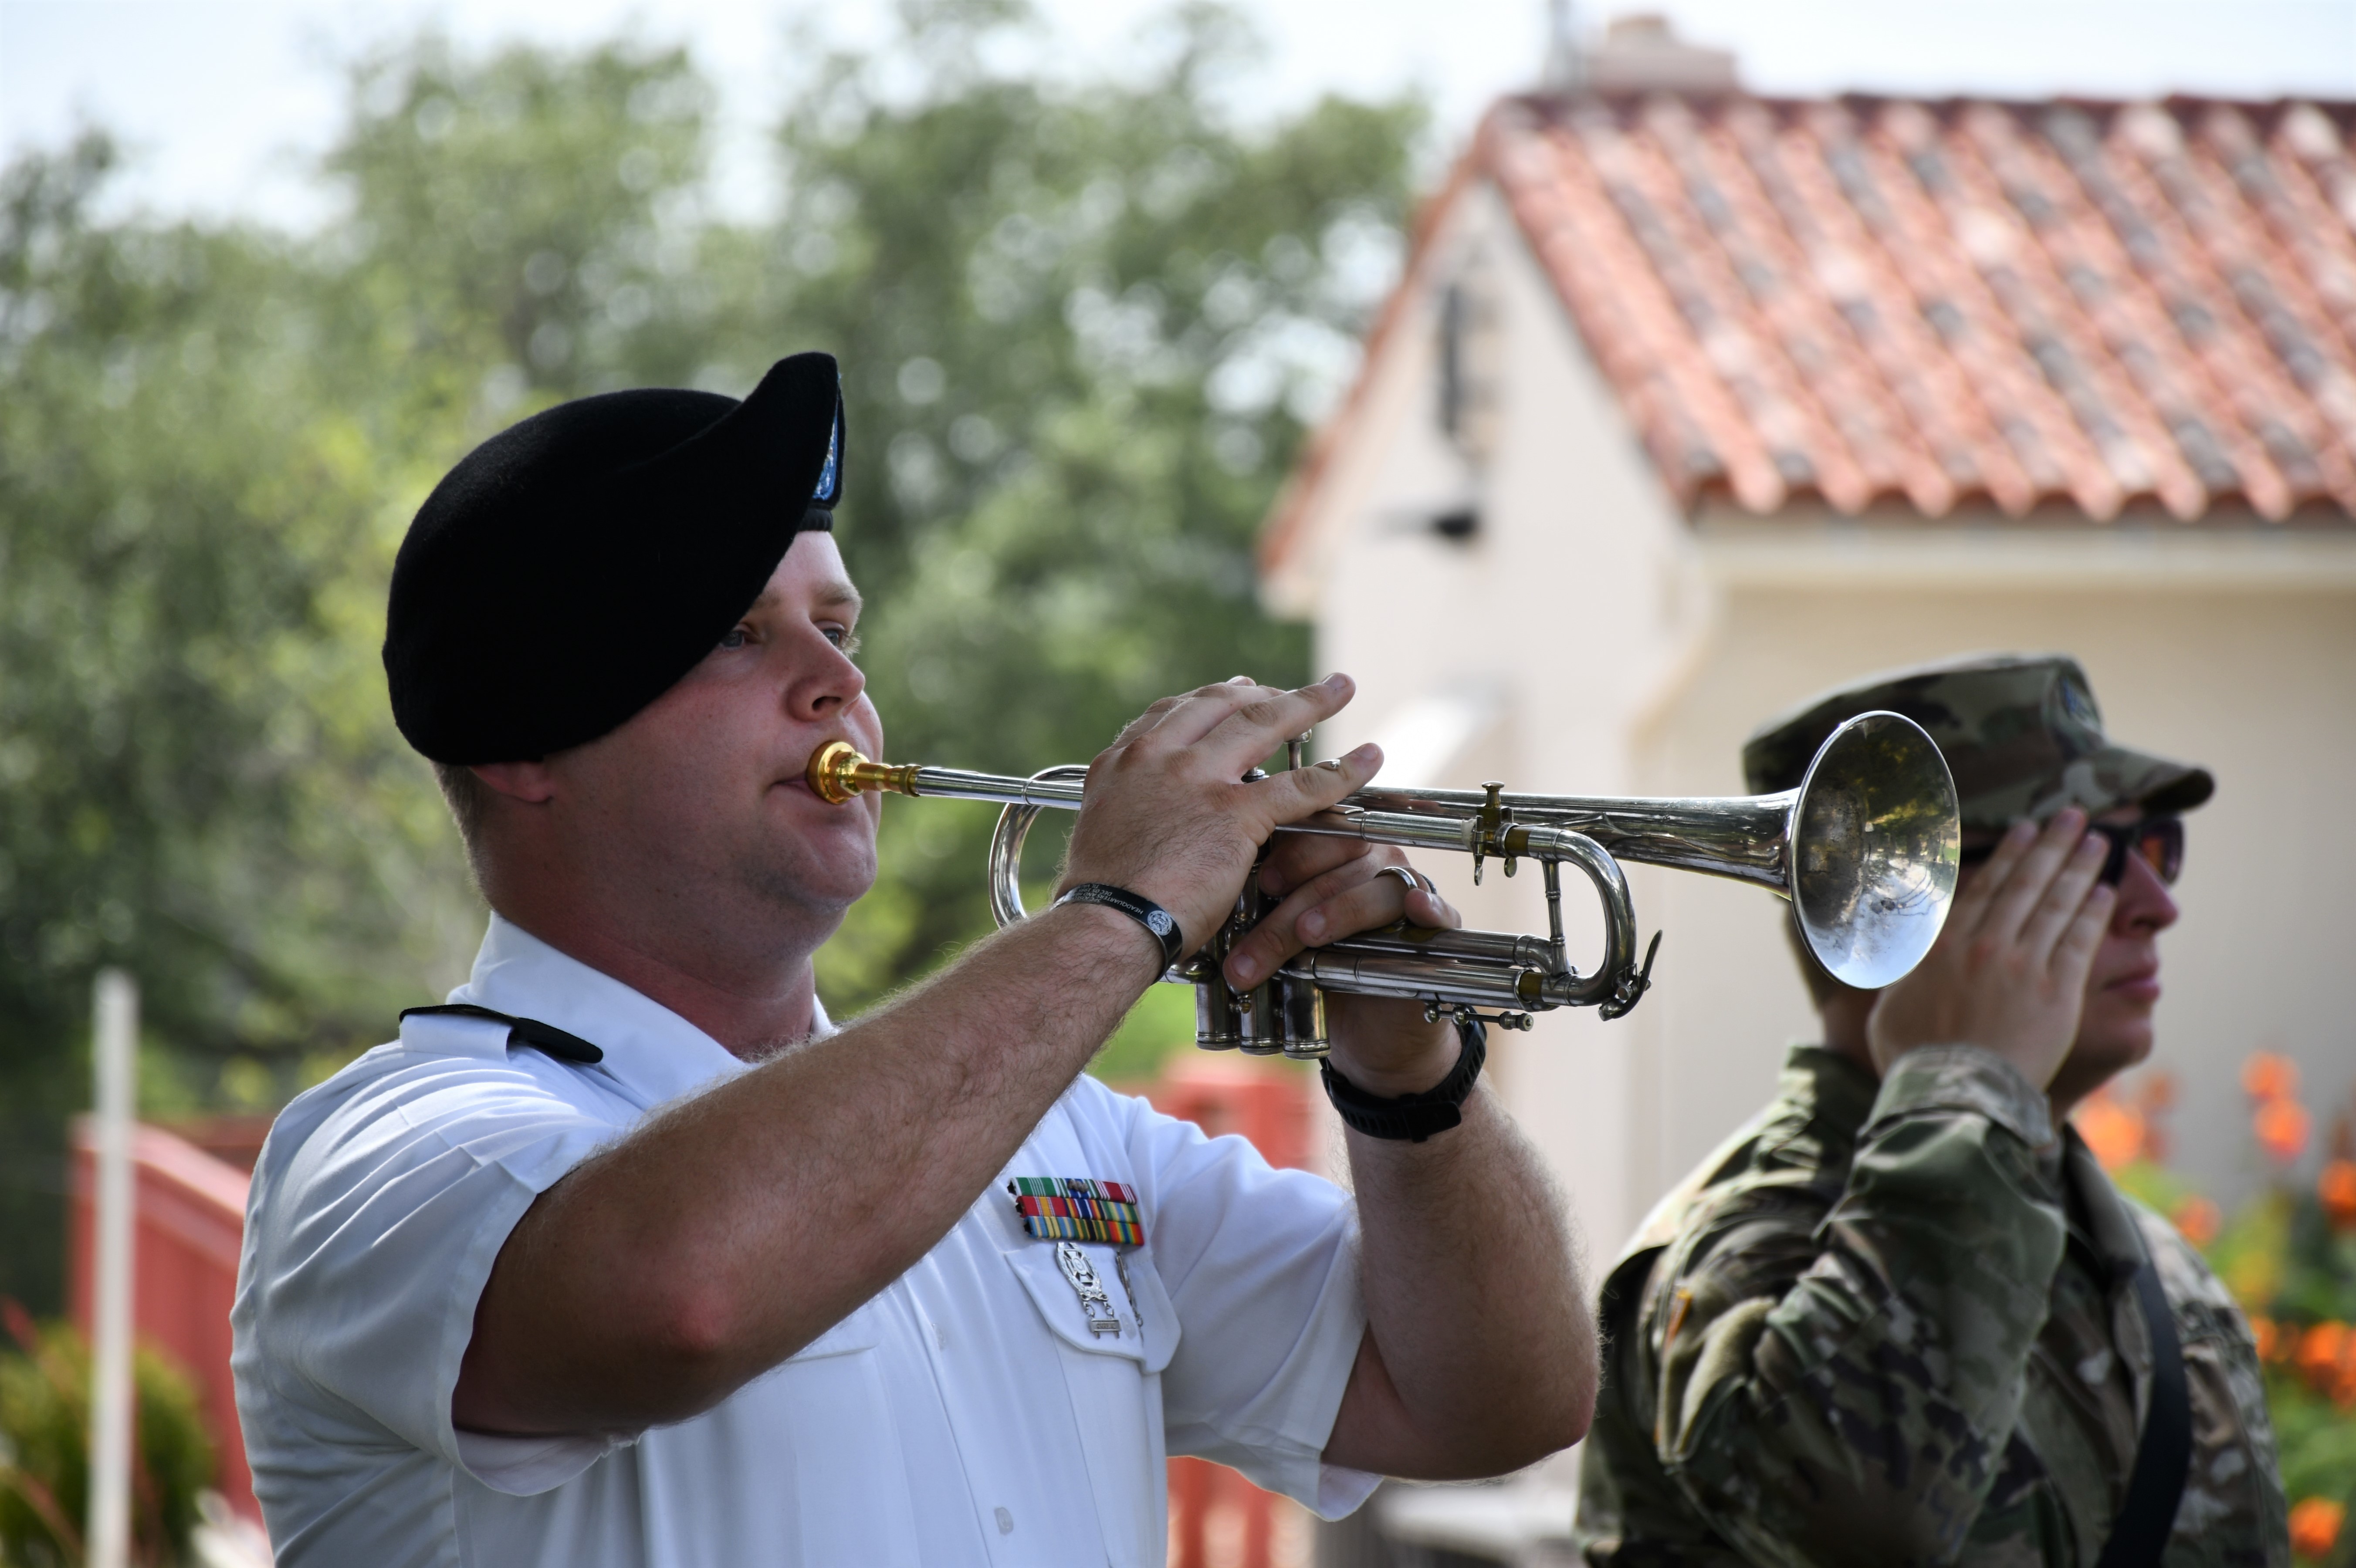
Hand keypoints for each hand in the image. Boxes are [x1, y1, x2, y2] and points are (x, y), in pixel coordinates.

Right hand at [1057, 675, 1376, 965]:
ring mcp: (1196, 779)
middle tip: (1294, 689)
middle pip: (1221, 703)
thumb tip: (1142, 823)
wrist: (1103, 926)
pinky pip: (1299, 785)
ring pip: (1264, 724)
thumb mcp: (1100, 835)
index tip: (1235, 689)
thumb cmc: (1100, 902)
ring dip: (1309, 702)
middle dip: (1264, 689)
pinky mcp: (1233, 813)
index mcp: (1121, 764)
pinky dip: (1340, 771)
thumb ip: (1130, 813)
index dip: (1212, 699)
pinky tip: (1366, 760)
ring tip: (1340, 688)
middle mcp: (1156, 757)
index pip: (1172, 713)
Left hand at [1227, 832, 1465, 1095]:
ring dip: (1339, 911)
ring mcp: (1406, 889)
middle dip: (1297, 894)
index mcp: (1330, 853)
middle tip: (1264, 922)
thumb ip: (1258, 911)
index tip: (1260, 878)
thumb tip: (1206, 903)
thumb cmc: (1314, 973)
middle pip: (1338, 857)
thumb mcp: (1279, 940)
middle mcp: (1371, 861)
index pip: (1313, 830)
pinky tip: (1415, 908)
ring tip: (1308, 936)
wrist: (1362, 1034)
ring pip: (1375, 887)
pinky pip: (1437, 906)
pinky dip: (1428, 905)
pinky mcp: (1438, 925)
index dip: (1289, 849)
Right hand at [1866, 808, 2114, 1088]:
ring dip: (2079, 868)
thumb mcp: (1890, 1009)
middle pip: (2025, 884)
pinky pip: (2078, 942)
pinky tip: (2105, 892)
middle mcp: (1984, 945)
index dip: (2010, 856)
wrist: (1954, 1094)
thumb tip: (1900, 958)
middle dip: (2052, 846)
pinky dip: (2092, 913)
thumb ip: (1903, 976)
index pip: (1984, 888)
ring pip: (2056, 904)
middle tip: (2073, 818)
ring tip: (2099, 842)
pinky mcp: (2056, 992)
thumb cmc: (1916, 1060)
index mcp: (1944, 947)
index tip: (2027, 831)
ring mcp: (2022, 966)